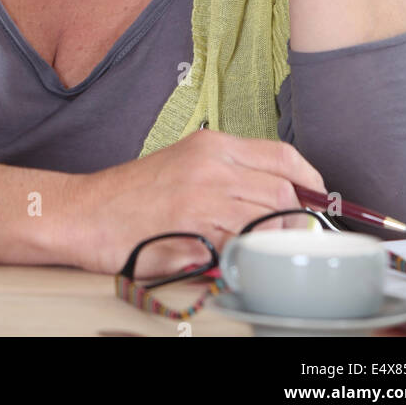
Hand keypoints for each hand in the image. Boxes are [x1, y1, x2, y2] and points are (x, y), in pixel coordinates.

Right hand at [74, 129, 326, 275]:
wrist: (86, 213)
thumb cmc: (134, 196)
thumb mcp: (185, 166)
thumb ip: (230, 175)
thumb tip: (283, 200)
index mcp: (212, 145)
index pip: (282, 155)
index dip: (310, 180)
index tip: (319, 199)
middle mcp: (212, 165)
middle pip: (282, 193)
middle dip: (294, 221)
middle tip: (288, 237)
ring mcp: (203, 197)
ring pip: (266, 221)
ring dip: (271, 241)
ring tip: (258, 250)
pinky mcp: (192, 230)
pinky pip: (240, 246)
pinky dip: (244, 257)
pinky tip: (231, 259)